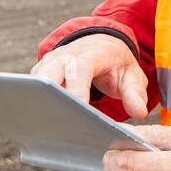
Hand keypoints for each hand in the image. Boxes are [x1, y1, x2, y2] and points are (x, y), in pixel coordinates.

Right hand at [32, 34, 148, 118]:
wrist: (102, 46)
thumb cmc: (116, 65)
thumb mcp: (132, 76)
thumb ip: (135, 93)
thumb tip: (139, 111)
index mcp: (93, 54)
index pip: (80, 68)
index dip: (76, 89)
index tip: (77, 110)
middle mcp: (67, 55)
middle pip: (50, 72)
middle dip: (49, 95)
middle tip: (53, 120)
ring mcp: (51, 62)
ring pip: (36, 80)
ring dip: (38, 99)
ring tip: (45, 124)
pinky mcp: (41, 71)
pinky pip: (31, 86)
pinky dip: (34, 100)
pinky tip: (40, 120)